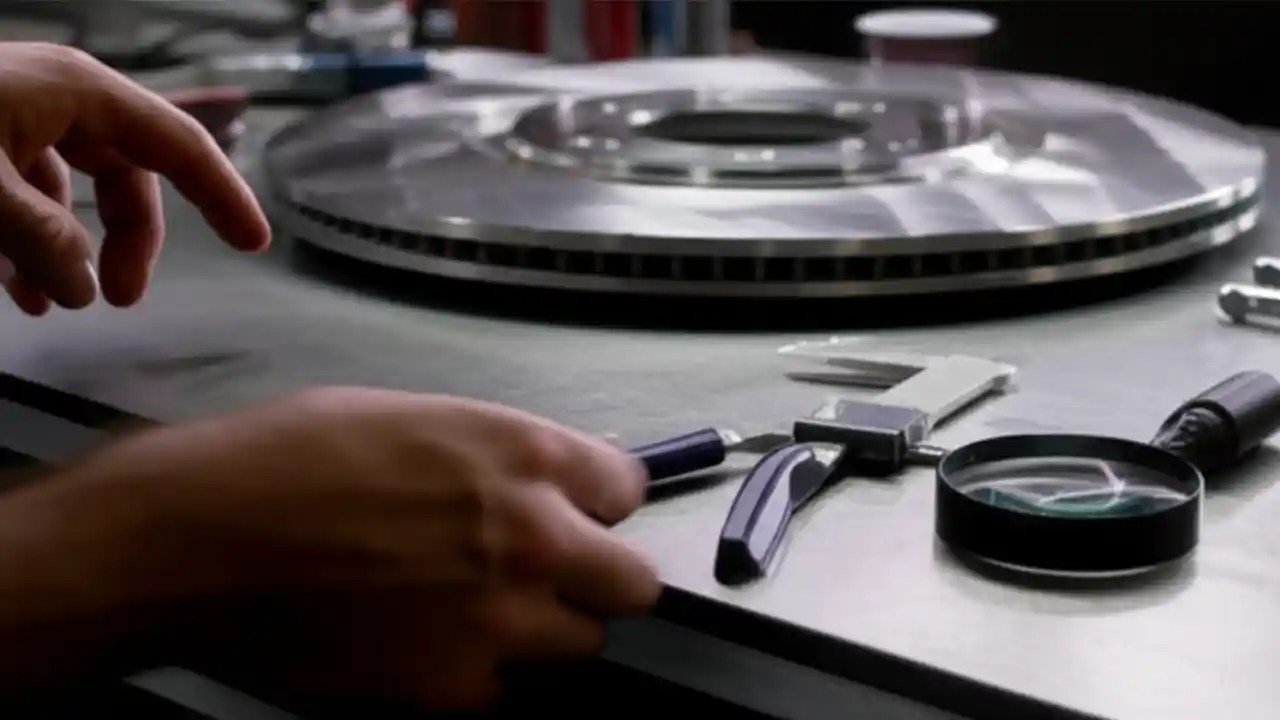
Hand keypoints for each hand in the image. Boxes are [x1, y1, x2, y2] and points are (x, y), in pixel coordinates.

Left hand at [0, 42, 269, 314]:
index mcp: (80, 93)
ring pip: (76, 190)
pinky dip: (31, 241)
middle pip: (129, 174)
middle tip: (122, 299)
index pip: (181, 144)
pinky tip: (16, 286)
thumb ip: (42, 240)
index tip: (254, 242)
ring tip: (52, 302)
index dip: (223, 194)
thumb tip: (84, 288)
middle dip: (131, 241)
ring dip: (71, 251)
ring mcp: (20, 116)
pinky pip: (30, 192)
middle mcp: (60, 99)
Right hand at [6, 388, 657, 707]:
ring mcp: (499, 621)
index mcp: (522, 455)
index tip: (578, 511)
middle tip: (546, 574)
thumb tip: (542, 483)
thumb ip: (495, 456)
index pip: (628, 488)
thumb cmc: (283, 462)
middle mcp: (532, 538)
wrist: (193, 538)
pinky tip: (416, 642)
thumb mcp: (409, 418)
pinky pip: (499, 689)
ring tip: (468, 609)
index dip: (598, 502)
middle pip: (633, 584)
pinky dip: (470, 674)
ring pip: (576, 645)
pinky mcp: (453, 690)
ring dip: (538, 630)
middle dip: (596, 578)